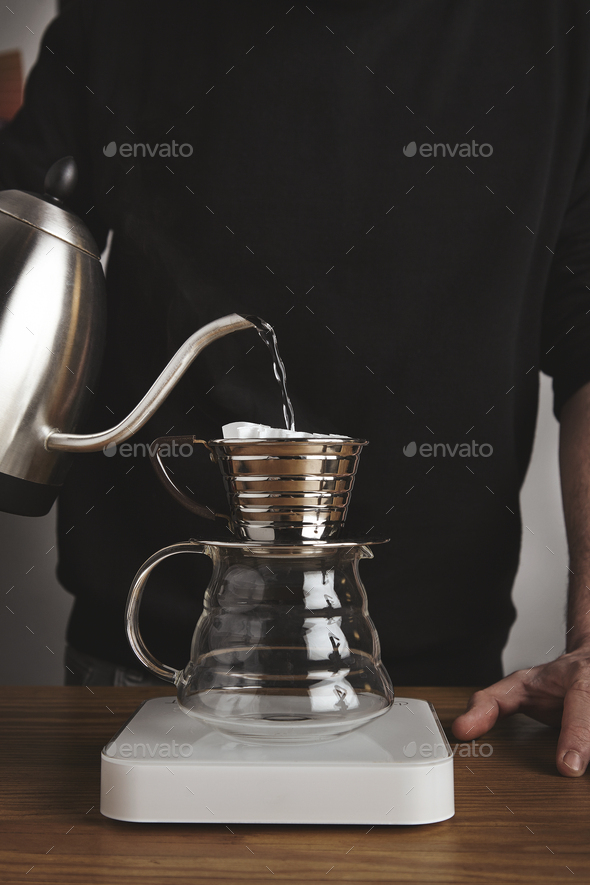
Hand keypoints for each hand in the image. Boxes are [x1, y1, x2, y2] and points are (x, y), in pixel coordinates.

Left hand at [452, 648, 589, 776]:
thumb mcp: (519, 686)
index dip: (577, 737)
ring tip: (581, 767)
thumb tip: (461, 730)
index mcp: (581, 678)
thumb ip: (489, 705)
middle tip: (572, 769)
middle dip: (587, 745)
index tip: (568, 768)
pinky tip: (586, 761)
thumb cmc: (555, 682)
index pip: (582, 705)